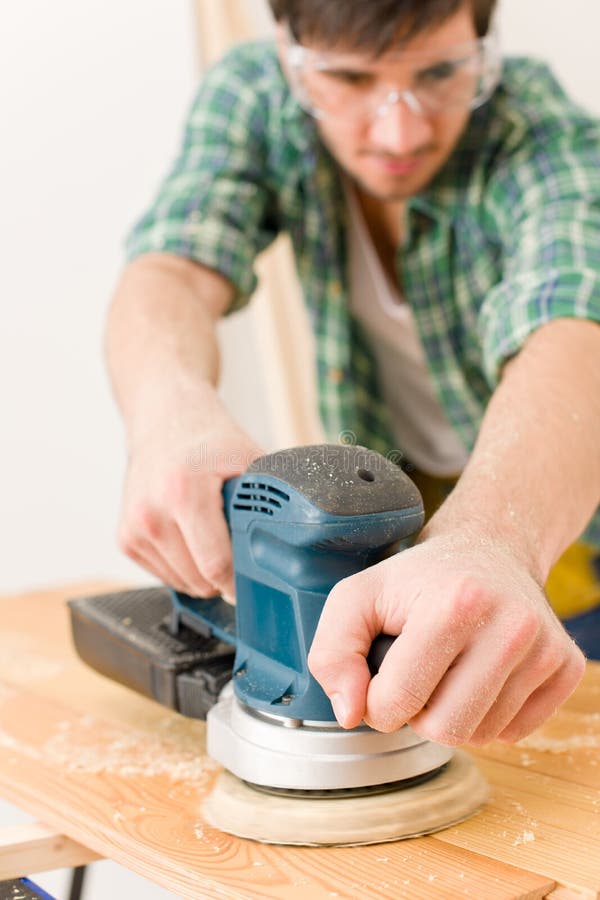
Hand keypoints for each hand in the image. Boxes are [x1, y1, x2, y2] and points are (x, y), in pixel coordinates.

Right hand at [118, 385, 263, 598]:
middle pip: (199, 580)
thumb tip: (299, 535)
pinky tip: (190, 536)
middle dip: (226, 576)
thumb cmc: (209, 438)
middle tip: (239, 548)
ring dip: (203, 573)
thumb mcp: (248, 460)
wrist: (164, 417)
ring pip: (182, 584)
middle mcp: (151, 514)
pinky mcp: (125, 539)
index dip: (242, 580)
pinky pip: (164, 576)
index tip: (257, 580)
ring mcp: (134, 529)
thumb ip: (273, 499)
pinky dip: (183, 567)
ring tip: (211, 535)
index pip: (216, 565)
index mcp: (183, 493)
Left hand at [308, 529, 585, 744]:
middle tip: (416, 671)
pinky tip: (480, 675)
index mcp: (455, 603)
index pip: (398, 701)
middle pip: (445, 729)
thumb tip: (350, 714)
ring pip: (480, 736)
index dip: (376, 700)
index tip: (381, 671)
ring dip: (451, 714)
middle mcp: (511, 625)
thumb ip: (333, 653)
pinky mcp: (566, 665)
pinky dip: (487, 715)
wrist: (489, 550)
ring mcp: (544, 647)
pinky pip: (514, 733)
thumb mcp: (358, 596)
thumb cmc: (418, 578)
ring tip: (448, 668)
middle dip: (416, 712)